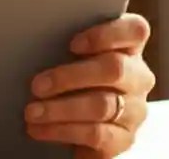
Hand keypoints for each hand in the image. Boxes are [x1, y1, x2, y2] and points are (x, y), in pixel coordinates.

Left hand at [24, 13, 155, 157]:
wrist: (77, 125)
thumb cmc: (70, 81)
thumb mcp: (69, 58)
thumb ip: (64, 45)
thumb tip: (31, 35)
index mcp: (128, 48)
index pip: (135, 30)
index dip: (106, 34)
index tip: (72, 44)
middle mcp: (138, 77)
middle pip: (114, 68)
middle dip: (70, 76)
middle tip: (37, 85)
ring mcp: (135, 109)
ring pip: (102, 105)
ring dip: (60, 108)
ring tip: (31, 112)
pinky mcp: (124, 138)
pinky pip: (96, 134)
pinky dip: (62, 130)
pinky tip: (39, 128)